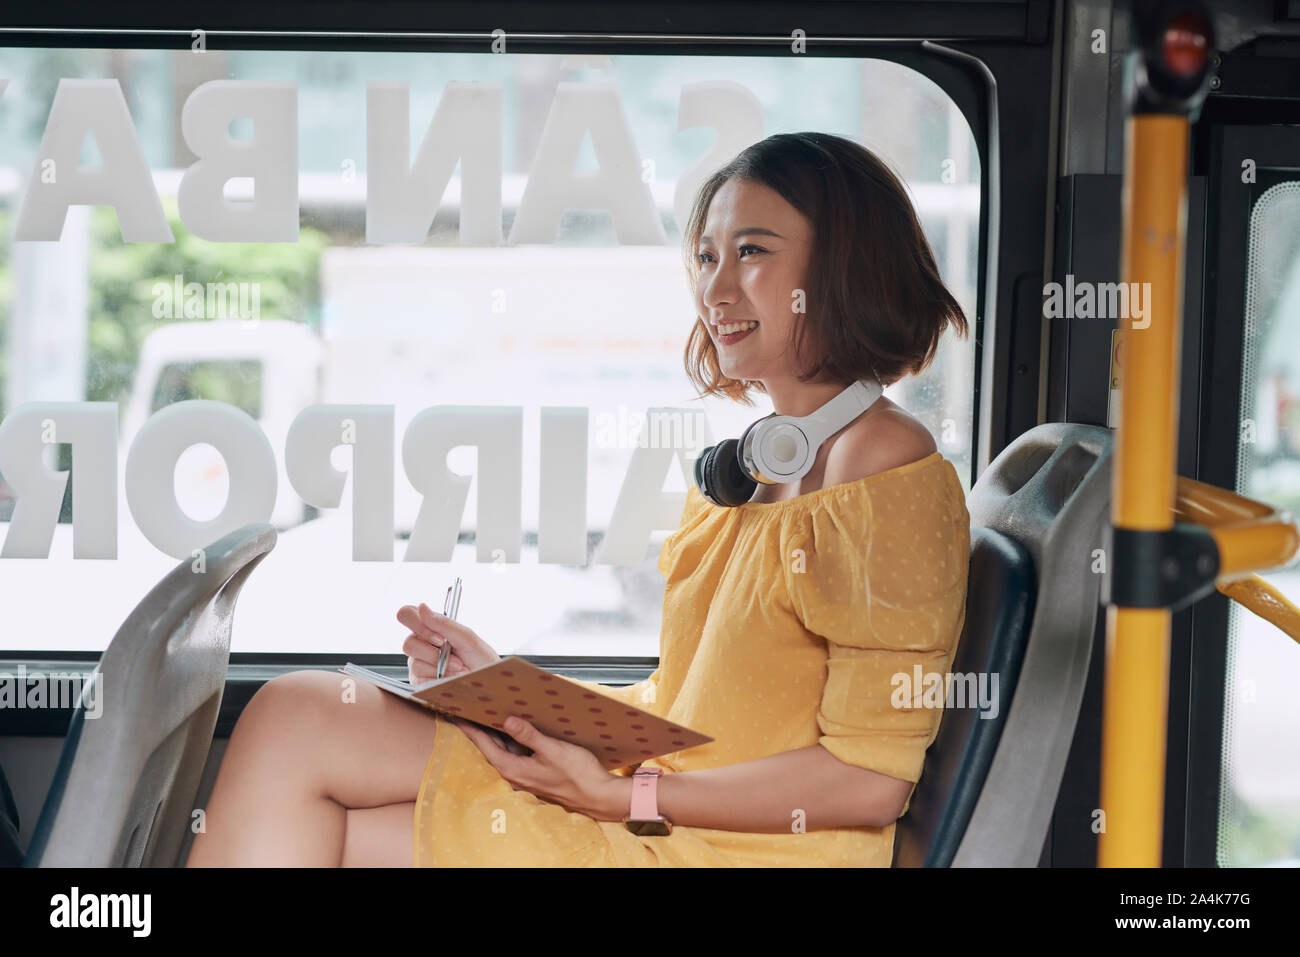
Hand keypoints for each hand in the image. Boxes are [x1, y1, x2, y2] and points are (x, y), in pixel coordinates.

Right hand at [396, 603, 501, 682]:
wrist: (486, 681)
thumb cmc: (480, 657)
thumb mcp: (467, 637)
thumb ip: (444, 623)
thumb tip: (423, 607)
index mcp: (430, 626)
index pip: (407, 614)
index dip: (418, 624)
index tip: (440, 637)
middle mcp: (420, 643)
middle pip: (408, 644)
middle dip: (434, 654)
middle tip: (454, 656)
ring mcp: (418, 662)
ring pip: (415, 664)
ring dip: (442, 668)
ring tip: (458, 668)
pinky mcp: (419, 681)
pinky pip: (421, 680)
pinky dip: (440, 679)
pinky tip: (451, 677)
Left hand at [451, 715, 631, 821]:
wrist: (598, 796)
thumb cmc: (578, 775)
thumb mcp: (553, 750)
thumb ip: (529, 736)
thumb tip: (507, 721)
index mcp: (515, 770)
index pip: (485, 746)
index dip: (471, 729)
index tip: (458, 715)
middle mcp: (516, 775)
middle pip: (492, 748)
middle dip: (482, 728)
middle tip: (472, 708)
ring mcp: (526, 775)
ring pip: (506, 751)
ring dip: (499, 734)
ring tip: (491, 712)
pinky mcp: (536, 774)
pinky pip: (518, 754)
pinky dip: (514, 740)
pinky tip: (518, 728)